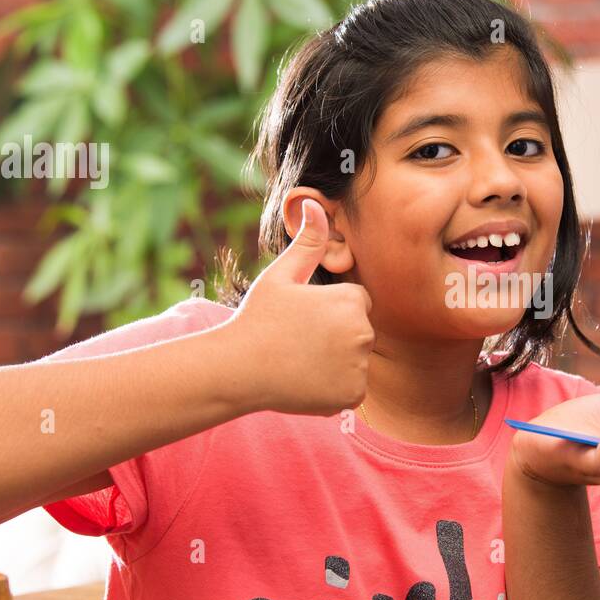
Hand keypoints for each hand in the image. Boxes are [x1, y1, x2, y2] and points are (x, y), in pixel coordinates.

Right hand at [226, 198, 373, 414]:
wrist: (237, 369)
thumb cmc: (257, 318)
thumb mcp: (281, 275)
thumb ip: (307, 243)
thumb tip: (315, 204)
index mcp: (351, 301)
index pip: (356, 303)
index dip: (329, 310)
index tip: (302, 318)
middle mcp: (362, 333)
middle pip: (359, 332)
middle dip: (336, 335)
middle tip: (298, 341)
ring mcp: (358, 367)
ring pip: (355, 361)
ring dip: (336, 362)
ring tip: (299, 360)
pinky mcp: (352, 395)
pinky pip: (351, 388)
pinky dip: (333, 388)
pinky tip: (305, 381)